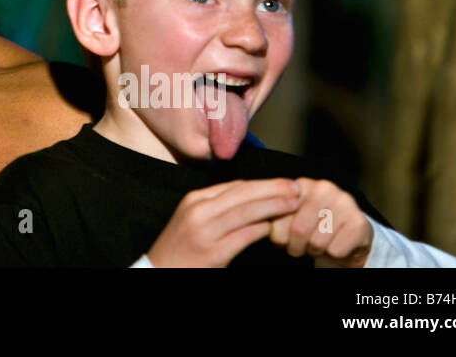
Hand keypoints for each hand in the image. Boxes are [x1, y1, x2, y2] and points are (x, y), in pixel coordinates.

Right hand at [146, 178, 301, 266]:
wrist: (159, 271)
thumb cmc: (181, 248)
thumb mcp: (193, 219)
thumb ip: (218, 207)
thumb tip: (252, 197)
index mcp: (195, 199)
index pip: (234, 186)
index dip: (262, 183)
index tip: (282, 183)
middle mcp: (198, 210)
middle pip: (242, 194)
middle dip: (272, 189)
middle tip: (296, 187)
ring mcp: (204, 231)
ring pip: (246, 212)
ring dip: (274, 206)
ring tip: (294, 204)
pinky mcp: (212, 252)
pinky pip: (244, 236)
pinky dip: (262, 229)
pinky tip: (276, 227)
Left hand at [269, 178, 372, 266]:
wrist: (345, 238)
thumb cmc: (311, 228)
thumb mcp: (290, 219)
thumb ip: (277, 218)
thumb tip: (271, 228)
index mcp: (301, 185)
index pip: (279, 213)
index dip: (278, 232)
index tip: (283, 235)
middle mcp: (324, 188)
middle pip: (298, 229)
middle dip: (295, 245)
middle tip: (300, 245)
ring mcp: (344, 202)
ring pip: (316, 242)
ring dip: (314, 250)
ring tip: (317, 244)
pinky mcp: (359, 221)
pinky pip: (335, 250)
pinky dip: (332, 254)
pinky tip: (334, 244)